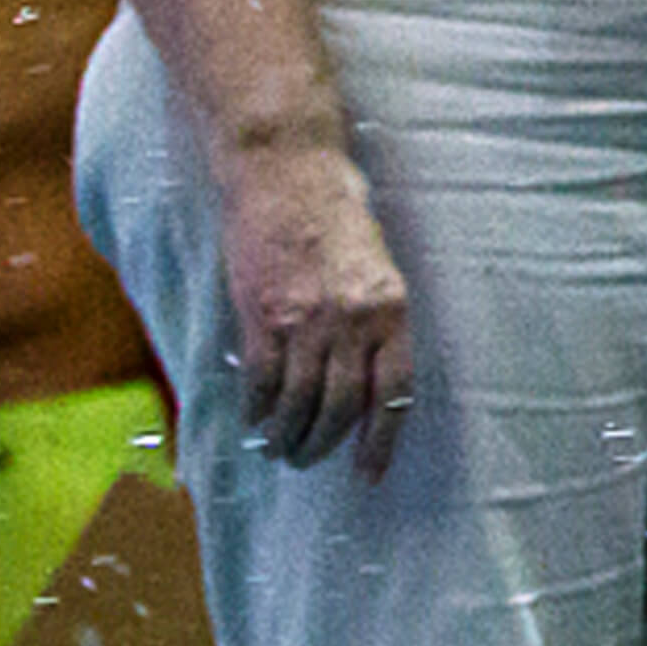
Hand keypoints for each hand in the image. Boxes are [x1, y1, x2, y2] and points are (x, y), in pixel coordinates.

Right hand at [212, 127, 418, 472]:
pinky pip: (260, 380)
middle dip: (323, 444)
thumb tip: (364, 382)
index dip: (381, 441)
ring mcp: (305, 320)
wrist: (286, 172)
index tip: (368, 474)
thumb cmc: (335, 215)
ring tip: (279, 449)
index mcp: (392, 309)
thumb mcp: (376, 267)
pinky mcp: (261, 315)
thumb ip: (373, 322)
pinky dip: (255, 408)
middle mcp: (353, 321)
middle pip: (341, 408)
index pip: (395, 393)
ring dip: (287, 435)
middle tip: (307, 460)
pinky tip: (252, 420)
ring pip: (298, 402)